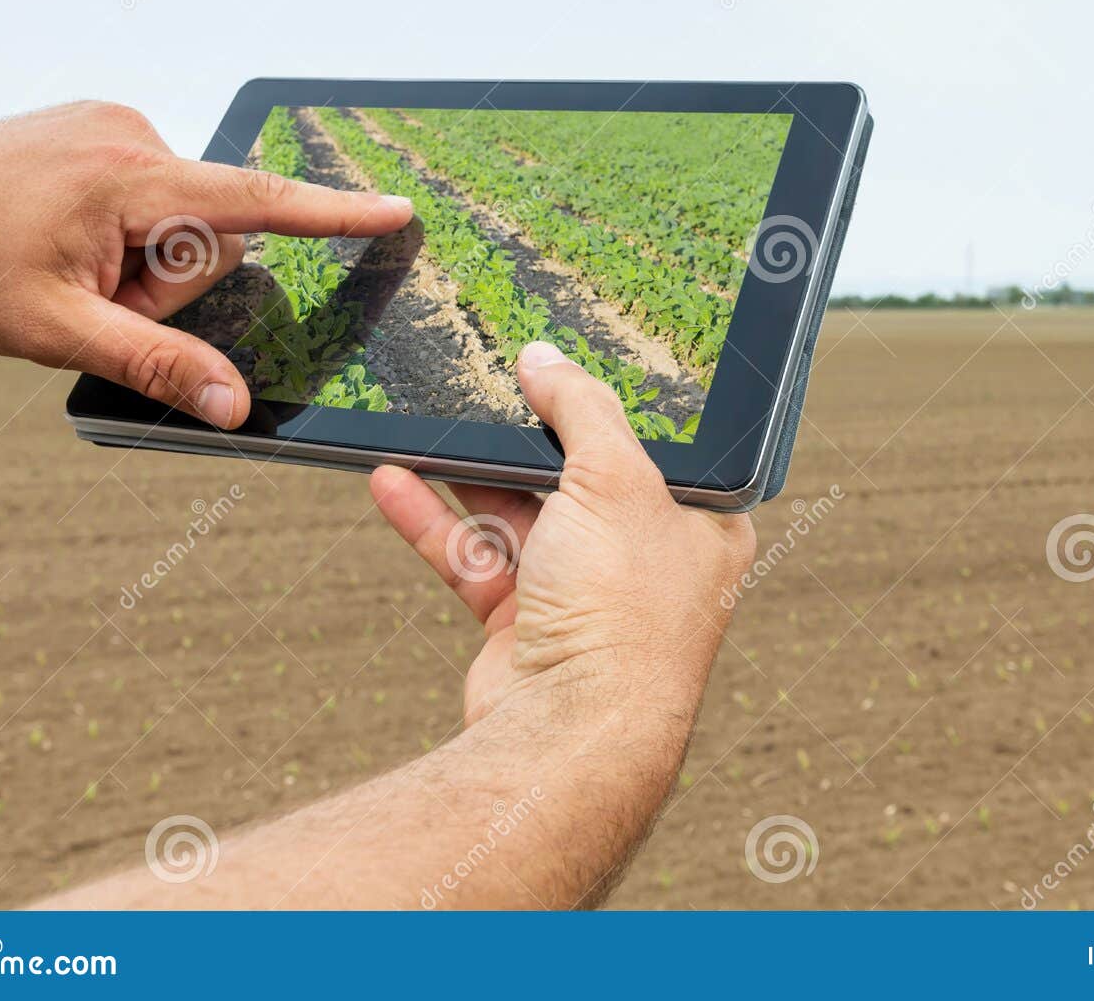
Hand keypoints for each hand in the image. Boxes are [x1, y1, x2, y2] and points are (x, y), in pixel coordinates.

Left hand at [0, 101, 411, 426]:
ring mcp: (113, 126)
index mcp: (127, 179)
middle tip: (94, 295)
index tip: (395, 211)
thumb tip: (234, 405)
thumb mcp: (55, 332)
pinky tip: (68, 237)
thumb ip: (155, 365)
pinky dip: (126, 229)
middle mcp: (131, 136)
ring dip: (143, 258)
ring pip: (181, 217)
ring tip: (71, 266)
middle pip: (210, 232)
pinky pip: (151, 192)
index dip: (332, 215)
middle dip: (167, 280)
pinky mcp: (100, 128)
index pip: (254, 202)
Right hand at [372, 340, 756, 730]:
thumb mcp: (614, 479)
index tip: (567, 368)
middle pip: (580, 478)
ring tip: (427, 425)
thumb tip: (546, 359)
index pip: (658, 449)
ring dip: (469, 475)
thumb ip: (582, 408)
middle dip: (529, 437)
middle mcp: (645, 563)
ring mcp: (582, 596)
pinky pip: (476, 556)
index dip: (613, 408)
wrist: (569, 734)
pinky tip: (394, 480)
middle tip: (488, 386)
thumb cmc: (623, 611)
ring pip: (519, 516)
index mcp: (699, 527)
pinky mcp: (524, 625)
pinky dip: (435, 521)